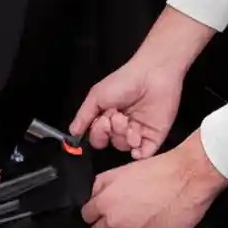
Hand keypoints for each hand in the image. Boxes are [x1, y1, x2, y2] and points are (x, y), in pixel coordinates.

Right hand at [69, 7, 214, 159]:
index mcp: (108, 117)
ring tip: (129, 120)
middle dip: (112, 132)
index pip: (98, 137)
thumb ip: (83, 117)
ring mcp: (139, 132)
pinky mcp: (155, 135)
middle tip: (117, 116)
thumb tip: (72, 134)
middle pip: (111, 142)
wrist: (153, 74)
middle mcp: (123, 126)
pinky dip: (139, 153)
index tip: (103, 119)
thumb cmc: (124, 81)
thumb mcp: (96, 96)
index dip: (98, 133)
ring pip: (125, 147)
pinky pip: (145, 153)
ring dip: (124, 136)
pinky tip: (135, 143)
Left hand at [81, 130, 227, 227]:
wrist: (188, 178)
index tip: (99, 213)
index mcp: (106, 202)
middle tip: (116, 221)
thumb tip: (95, 196)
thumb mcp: (122, 170)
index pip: (87, 217)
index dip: (94, 214)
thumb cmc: (159, 171)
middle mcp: (116, 222)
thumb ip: (102, 185)